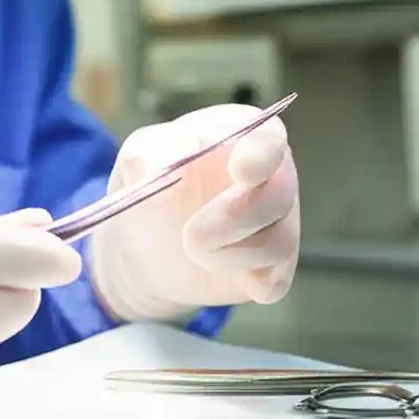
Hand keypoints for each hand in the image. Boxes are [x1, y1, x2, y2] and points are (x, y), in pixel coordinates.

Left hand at [90, 104, 299, 321]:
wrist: (143, 244)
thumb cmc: (151, 185)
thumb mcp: (138, 159)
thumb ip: (148, 155)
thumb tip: (167, 167)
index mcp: (243, 137)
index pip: (268, 137)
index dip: (261, 154)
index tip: (242, 170)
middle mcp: (272, 176)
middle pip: (280, 193)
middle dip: (236, 216)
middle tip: (193, 235)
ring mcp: (278, 222)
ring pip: (279, 242)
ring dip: (228, 253)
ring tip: (192, 248)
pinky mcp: (274, 267)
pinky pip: (274, 280)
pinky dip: (244, 281)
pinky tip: (217, 269)